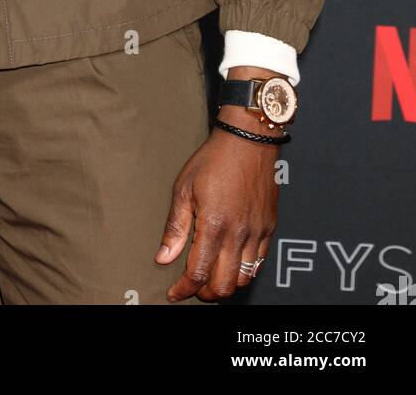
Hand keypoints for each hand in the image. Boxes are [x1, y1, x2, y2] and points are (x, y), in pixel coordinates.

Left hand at [154, 127, 278, 301]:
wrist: (249, 141)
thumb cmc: (214, 159)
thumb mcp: (184, 188)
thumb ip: (175, 227)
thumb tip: (164, 257)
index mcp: (214, 225)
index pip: (198, 273)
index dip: (184, 289)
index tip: (174, 293)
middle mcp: (239, 234)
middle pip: (223, 285)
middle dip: (204, 292)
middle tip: (192, 286)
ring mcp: (257, 233)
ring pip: (243, 279)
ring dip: (225, 284)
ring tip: (210, 276)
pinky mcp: (269, 228)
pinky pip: (258, 263)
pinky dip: (243, 271)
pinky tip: (230, 263)